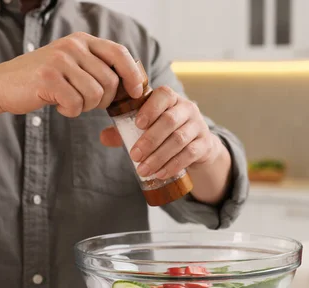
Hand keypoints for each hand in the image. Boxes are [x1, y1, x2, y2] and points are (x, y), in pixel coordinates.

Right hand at [0, 32, 143, 117]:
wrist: (3, 85)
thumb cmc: (46, 81)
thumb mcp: (74, 66)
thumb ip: (99, 68)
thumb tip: (136, 84)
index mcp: (82, 41)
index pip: (119, 53)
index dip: (133, 74)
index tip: (136, 93)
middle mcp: (72, 46)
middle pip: (110, 81)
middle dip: (104, 100)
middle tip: (85, 101)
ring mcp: (59, 60)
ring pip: (95, 94)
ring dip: (86, 106)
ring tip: (69, 100)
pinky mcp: (48, 78)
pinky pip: (76, 104)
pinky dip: (71, 111)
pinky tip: (58, 105)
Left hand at [100, 86, 226, 179]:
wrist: (196, 145)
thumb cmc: (165, 132)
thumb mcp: (146, 127)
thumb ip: (124, 130)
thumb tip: (103, 137)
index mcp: (171, 99)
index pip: (163, 95)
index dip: (150, 108)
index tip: (137, 124)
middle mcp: (187, 108)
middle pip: (169, 121)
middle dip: (150, 140)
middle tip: (134, 156)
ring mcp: (198, 126)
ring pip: (179, 139)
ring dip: (159, 156)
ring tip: (143, 169)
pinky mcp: (205, 144)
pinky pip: (190, 153)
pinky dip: (174, 164)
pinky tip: (161, 173)